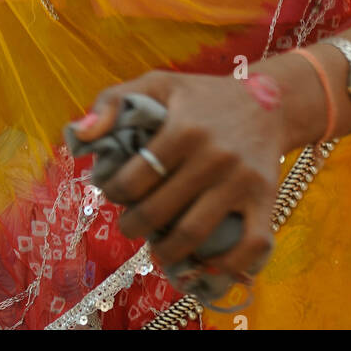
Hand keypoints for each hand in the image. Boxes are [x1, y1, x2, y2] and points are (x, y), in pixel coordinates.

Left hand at [71, 70, 285, 285]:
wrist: (269, 101)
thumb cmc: (203, 96)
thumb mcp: (158, 84)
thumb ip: (113, 101)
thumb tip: (80, 133)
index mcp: (183, 128)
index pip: (134, 178)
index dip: (113, 192)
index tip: (111, 191)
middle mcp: (213, 156)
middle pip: (160, 211)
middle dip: (134, 225)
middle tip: (130, 224)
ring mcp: (241, 180)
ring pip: (195, 233)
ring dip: (168, 252)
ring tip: (158, 249)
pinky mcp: (266, 199)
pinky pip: (251, 246)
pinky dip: (227, 266)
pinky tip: (206, 266)